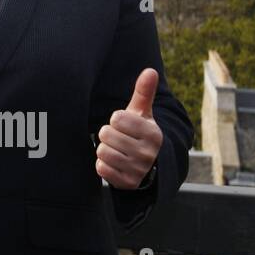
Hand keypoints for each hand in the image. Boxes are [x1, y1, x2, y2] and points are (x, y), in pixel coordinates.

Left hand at [96, 67, 163, 189]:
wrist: (149, 166)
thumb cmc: (140, 133)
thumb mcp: (143, 114)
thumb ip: (143, 92)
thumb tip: (150, 70)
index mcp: (152, 133)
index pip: (116, 118)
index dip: (116, 120)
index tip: (125, 125)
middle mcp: (148, 153)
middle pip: (106, 134)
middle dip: (108, 135)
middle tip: (119, 138)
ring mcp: (138, 170)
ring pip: (102, 151)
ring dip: (105, 149)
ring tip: (117, 150)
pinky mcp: (127, 183)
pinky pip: (101, 169)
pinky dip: (103, 165)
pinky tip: (115, 163)